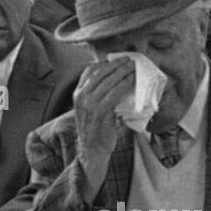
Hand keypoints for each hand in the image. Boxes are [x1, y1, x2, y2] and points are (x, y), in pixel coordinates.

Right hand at [71, 56, 135, 200]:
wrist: (92, 150)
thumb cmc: (96, 130)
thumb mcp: (93, 109)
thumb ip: (99, 95)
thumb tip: (115, 83)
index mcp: (78, 93)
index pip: (89, 70)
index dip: (105, 63)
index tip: (117, 60)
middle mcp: (81, 96)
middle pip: (100, 72)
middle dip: (116, 64)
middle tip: (129, 60)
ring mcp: (88, 103)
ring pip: (107, 81)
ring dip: (122, 72)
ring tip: (132, 67)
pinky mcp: (98, 111)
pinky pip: (113, 93)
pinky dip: (123, 85)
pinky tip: (131, 81)